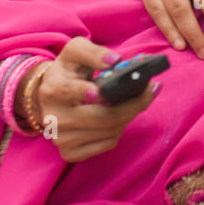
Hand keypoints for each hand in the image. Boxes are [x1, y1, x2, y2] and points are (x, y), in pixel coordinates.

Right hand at [26, 36, 160, 161]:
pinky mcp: (70, 153)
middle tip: (151, 90)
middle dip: (132, 104)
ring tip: (137, 100)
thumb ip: (94, 52)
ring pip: (109, 131)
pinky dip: (120, 130)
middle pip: (101, 117)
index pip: (67, 91)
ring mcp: (60, 139)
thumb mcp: (76, 51)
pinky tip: (120, 117)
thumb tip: (115, 61)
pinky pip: (107, 144)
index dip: (84, 92)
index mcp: (51, 89)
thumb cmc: (70, 69)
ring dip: (129, 115)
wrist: (53, 93)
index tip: (100, 92)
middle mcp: (53, 118)